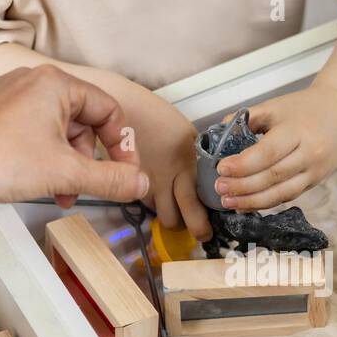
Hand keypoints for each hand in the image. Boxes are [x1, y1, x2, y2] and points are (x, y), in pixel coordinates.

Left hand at [0, 65, 149, 207]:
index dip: (122, 145)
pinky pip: (34, 132)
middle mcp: (33, 82)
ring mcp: (11, 96)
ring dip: (67, 164)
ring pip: (59, 130)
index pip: (108, 110)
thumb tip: (139, 183)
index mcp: (55, 84)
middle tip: (90, 187)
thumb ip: (111, 179)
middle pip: (84, 122)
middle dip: (89, 160)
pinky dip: (45, 157)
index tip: (125, 172)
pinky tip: (39, 181)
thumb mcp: (67, 174)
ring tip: (62, 192)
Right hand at [116, 83, 210, 239]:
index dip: (215, 207)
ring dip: (172, 219)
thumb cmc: (149, 113)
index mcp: (197, 154)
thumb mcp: (183, 132)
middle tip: (201, 232)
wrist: (118, 104)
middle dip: (199, 229)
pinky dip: (151, 206)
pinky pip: (148, 206)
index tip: (218, 214)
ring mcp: (157, 179)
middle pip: (194, 214)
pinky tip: (152, 197)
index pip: (213, 191)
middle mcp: (180, 169)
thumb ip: (194, 156)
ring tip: (174, 214)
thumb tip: (202, 178)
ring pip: (168, 217)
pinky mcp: (136, 183)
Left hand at [214, 84, 336, 210]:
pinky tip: (246, 204)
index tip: (221, 168)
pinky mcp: (315, 182)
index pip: (268, 152)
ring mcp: (315, 171)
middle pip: (273, 176)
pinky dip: (266, 202)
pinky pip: (288, 196)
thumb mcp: (275, 106)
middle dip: (243, 186)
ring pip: (281, 193)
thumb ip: (248, 119)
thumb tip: (218, 135)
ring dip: (252, 201)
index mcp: (298, 131)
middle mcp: (309, 154)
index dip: (244, 164)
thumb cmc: (304, 107)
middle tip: (219, 188)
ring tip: (228, 202)